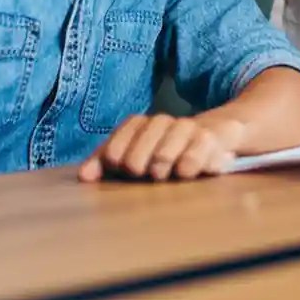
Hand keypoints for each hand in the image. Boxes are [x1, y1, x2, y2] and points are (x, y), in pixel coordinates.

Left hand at [78, 114, 244, 181]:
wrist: (216, 136)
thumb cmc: (167, 154)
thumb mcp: (136, 156)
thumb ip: (107, 164)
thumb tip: (84, 177)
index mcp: (145, 124)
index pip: (129, 127)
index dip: (118, 146)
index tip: (115, 166)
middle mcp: (166, 122)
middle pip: (149, 133)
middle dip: (139, 157)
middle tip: (139, 174)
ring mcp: (190, 129)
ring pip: (173, 139)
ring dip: (162, 159)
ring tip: (160, 175)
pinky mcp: (212, 140)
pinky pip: (199, 149)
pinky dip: (189, 162)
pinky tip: (184, 174)